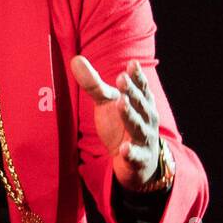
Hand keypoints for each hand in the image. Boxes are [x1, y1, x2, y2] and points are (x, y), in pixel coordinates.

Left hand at [70, 56, 161, 189]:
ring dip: (130, 115)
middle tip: (122, 79)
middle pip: (140, 104)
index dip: (137, 76)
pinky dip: (131, 152)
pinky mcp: (139, 159)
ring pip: (138, 127)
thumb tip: (75, 59)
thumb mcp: (107, 103)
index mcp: (141, 103)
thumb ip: (94, 84)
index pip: (140, 88)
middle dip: (132, 92)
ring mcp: (144, 139)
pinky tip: (124, 149)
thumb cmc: (122, 126)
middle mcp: (147, 119)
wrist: (138, 163)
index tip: (131, 64)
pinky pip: (135, 156)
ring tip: (121, 103)